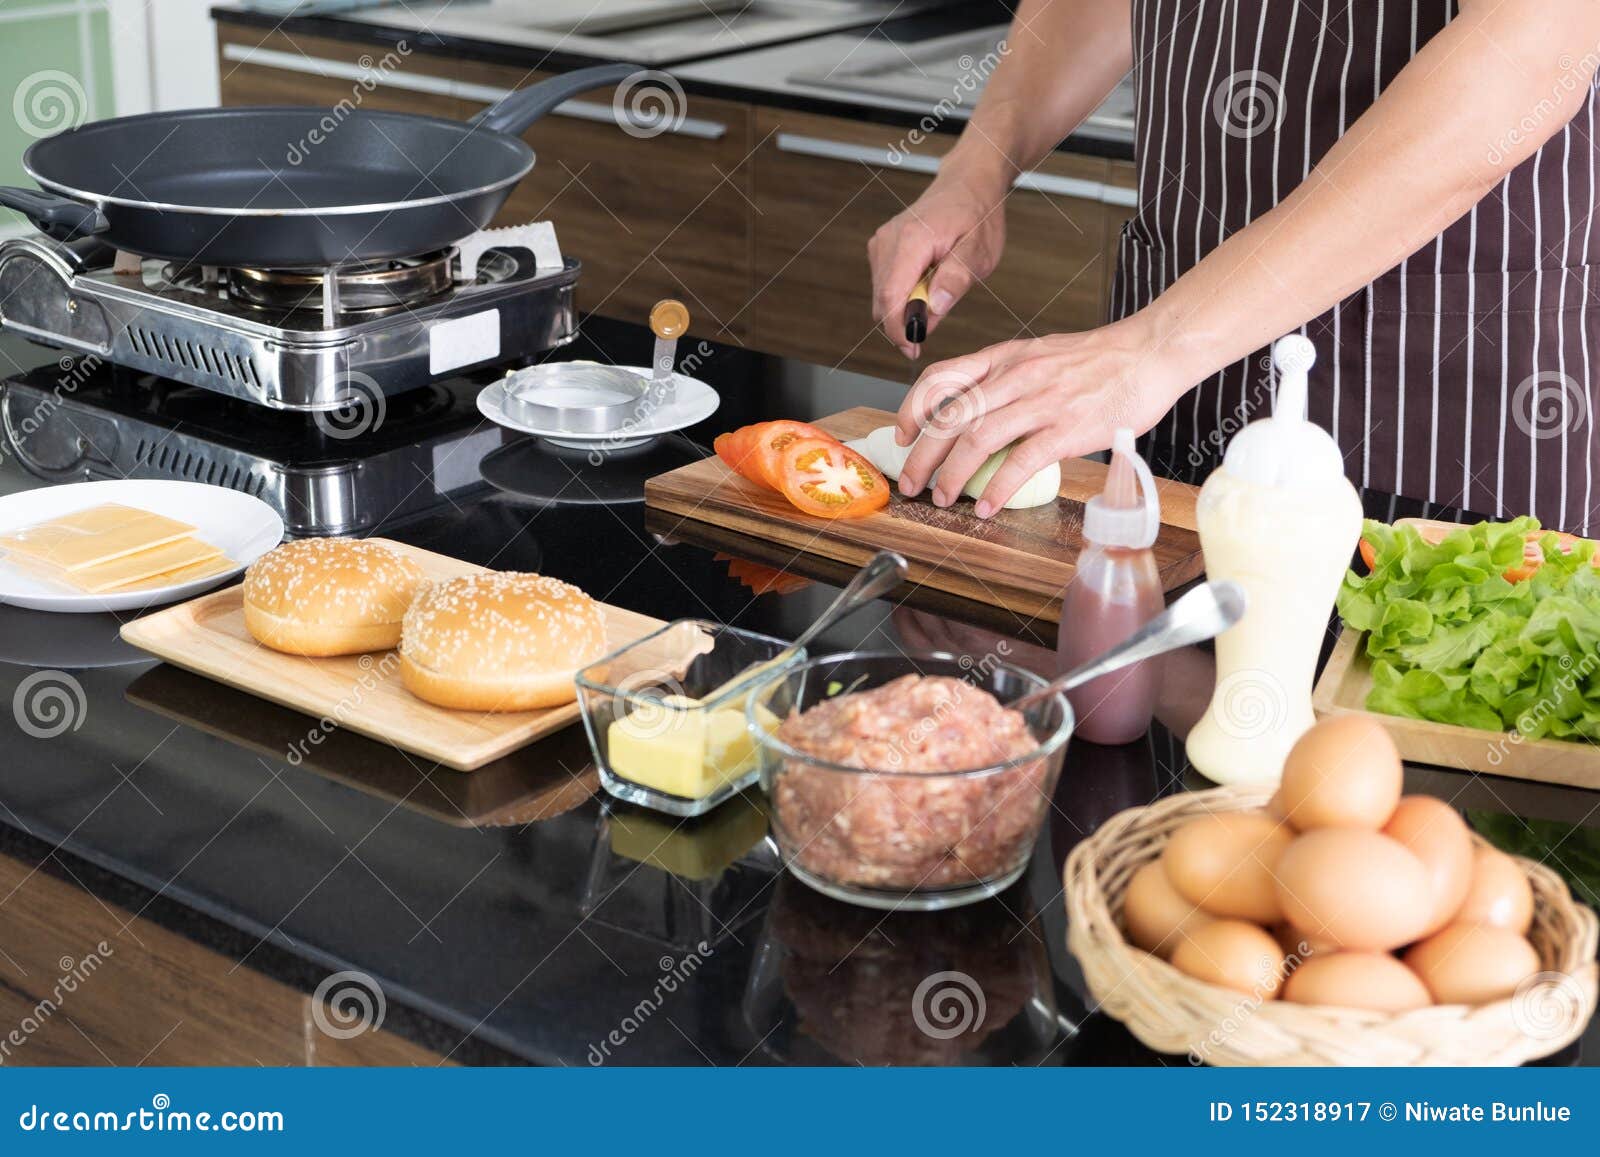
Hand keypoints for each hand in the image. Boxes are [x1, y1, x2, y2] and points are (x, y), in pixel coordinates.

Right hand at [867, 159, 1008, 356]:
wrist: (968, 184)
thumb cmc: (978, 215)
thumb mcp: (980, 250)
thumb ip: (957, 278)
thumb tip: (934, 307)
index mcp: (911, 241)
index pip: (891, 298)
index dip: (898, 331)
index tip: (914, 350)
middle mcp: (888, 240)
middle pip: (883, 301)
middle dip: (904, 322)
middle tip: (934, 324)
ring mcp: (881, 243)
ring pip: (882, 296)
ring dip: (905, 308)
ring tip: (937, 295)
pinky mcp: (881, 248)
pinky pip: (885, 285)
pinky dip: (903, 295)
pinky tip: (927, 285)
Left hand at [893, 317, 1183, 515]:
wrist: (1151, 351)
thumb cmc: (1102, 359)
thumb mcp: (1042, 354)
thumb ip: (1010, 380)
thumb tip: (985, 415)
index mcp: (1006, 357)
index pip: (941, 378)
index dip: (912, 408)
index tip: (902, 434)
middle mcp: (1015, 377)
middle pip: (949, 417)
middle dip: (921, 455)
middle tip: (911, 483)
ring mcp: (1040, 402)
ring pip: (975, 440)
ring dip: (951, 475)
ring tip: (941, 498)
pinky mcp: (1066, 428)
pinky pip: (1019, 462)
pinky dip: (996, 488)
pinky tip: (985, 506)